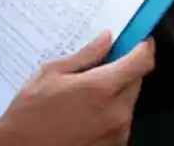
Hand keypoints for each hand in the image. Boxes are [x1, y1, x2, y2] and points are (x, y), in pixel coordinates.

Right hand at [0, 32, 155, 145]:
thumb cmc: (30, 114)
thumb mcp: (52, 73)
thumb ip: (85, 56)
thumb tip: (105, 40)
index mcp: (101, 89)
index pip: (141, 61)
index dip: (143, 47)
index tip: (139, 40)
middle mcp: (116, 113)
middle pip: (136, 81)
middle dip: (124, 70)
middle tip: (103, 65)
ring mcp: (117, 133)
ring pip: (128, 102)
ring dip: (116, 93)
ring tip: (86, 94)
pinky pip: (120, 122)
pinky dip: (109, 113)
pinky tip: (85, 112)